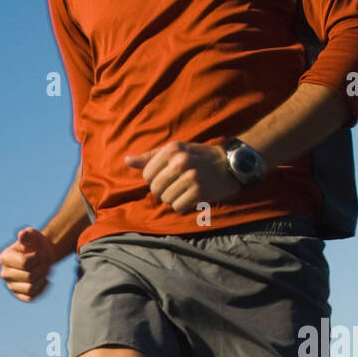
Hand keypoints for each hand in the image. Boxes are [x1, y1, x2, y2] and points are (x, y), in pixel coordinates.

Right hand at [0, 226, 56, 302]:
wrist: (41, 255)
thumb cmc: (35, 244)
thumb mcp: (32, 235)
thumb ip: (27, 235)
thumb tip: (22, 235)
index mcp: (4, 258)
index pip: (25, 263)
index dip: (38, 257)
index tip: (40, 252)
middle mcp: (5, 273)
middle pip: (29, 276)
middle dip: (41, 267)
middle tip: (44, 261)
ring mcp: (11, 286)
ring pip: (30, 288)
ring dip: (42, 278)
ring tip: (44, 269)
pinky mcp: (19, 295)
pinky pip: (31, 297)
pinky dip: (41, 288)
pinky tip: (44, 279)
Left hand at [124, 141, 240, 214]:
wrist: (230, 164)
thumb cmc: (199, 158)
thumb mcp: (176, 151)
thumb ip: (151, 157)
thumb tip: (128, 160)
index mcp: (172, 149)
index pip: (147, 175)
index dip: (156, 180)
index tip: (170, 176)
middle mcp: (179, 161)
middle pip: (155, 189)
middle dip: (165, 191)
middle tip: (180, 185)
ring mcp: (190, 176)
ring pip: (166, 199)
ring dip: (175, 199)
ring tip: (188, 189)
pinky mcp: (198, 191)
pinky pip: (178, 207)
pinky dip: (184, 206)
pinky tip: (194, 196)